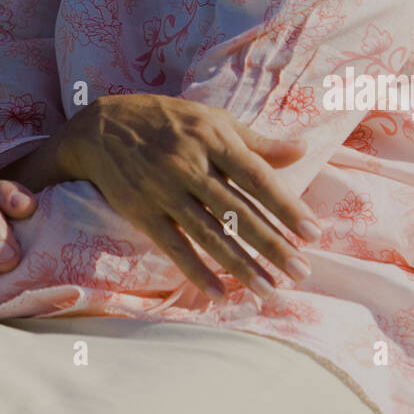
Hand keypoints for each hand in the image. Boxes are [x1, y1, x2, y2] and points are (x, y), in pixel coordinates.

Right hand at [56, 94, 321, 301]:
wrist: (100, 126)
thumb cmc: (167, 120)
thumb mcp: (211, 120)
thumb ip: (257, 141)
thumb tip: (302, 149)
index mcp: (212, 138)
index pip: (257, 177)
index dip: (286, 206)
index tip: (313, 234)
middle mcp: (189, 164)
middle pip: (238, 211)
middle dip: (272, 245)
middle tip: (301, 272)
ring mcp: (164, 190)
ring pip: (209, 233)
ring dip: (241, 265)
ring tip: (269, 289)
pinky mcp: (142, 211)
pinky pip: (173, 246)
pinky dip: (196, 271)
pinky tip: (219, 293)